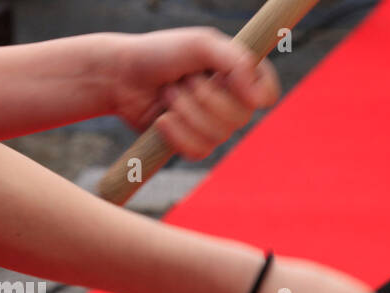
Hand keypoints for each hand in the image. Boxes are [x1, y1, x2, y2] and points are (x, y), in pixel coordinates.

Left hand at [106, 28, 279, 158]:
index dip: (259, 94)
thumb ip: (235, 61)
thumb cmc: (160, 54)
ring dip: (186, 112)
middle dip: (204, 98)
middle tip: (183, 80)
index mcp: (238, 73)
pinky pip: (199, 151)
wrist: (121, 78)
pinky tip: (162, 119)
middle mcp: (231, 100)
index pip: (268, 91)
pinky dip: (176, 134)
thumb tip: (260, 98)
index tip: (240, 88)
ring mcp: (213, 125)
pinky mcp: (194, 144)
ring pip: (218, 136)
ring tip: (168, 93)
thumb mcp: (199, 44)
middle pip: (240, 118)